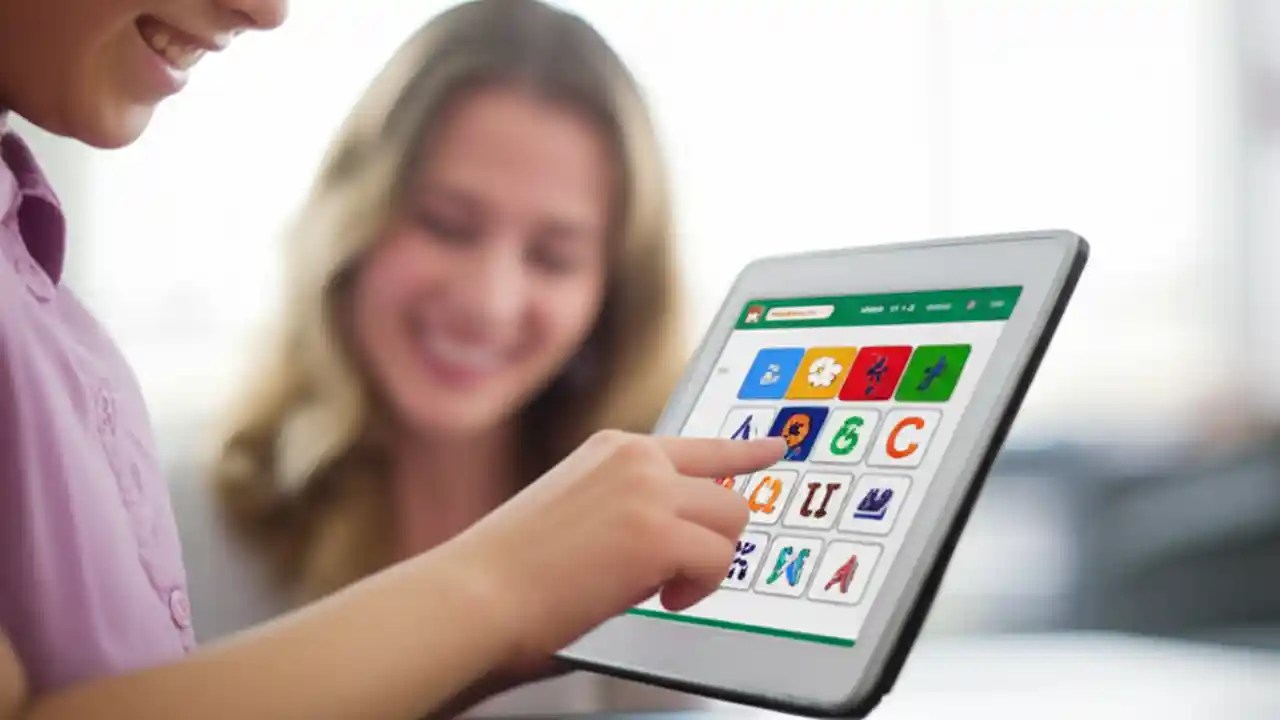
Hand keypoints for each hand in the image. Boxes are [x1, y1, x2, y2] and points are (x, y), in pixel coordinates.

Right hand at [441, 431, 783, 672]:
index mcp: (612, 449)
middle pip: (727, 490)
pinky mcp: (658, 534)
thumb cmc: (510, 573)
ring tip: (661, 588)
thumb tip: (673, 541)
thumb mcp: (575, 512)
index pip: (699, 444)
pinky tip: (659, 598)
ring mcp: (649, 491)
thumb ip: (627, 508)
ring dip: (708, 563)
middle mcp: (635, 458)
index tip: (777, 446)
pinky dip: (699, 589)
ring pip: (732, 521)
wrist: (472, 595)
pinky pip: (719, 560)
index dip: (745, 450)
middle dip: (715, 537)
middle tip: (679, 575)